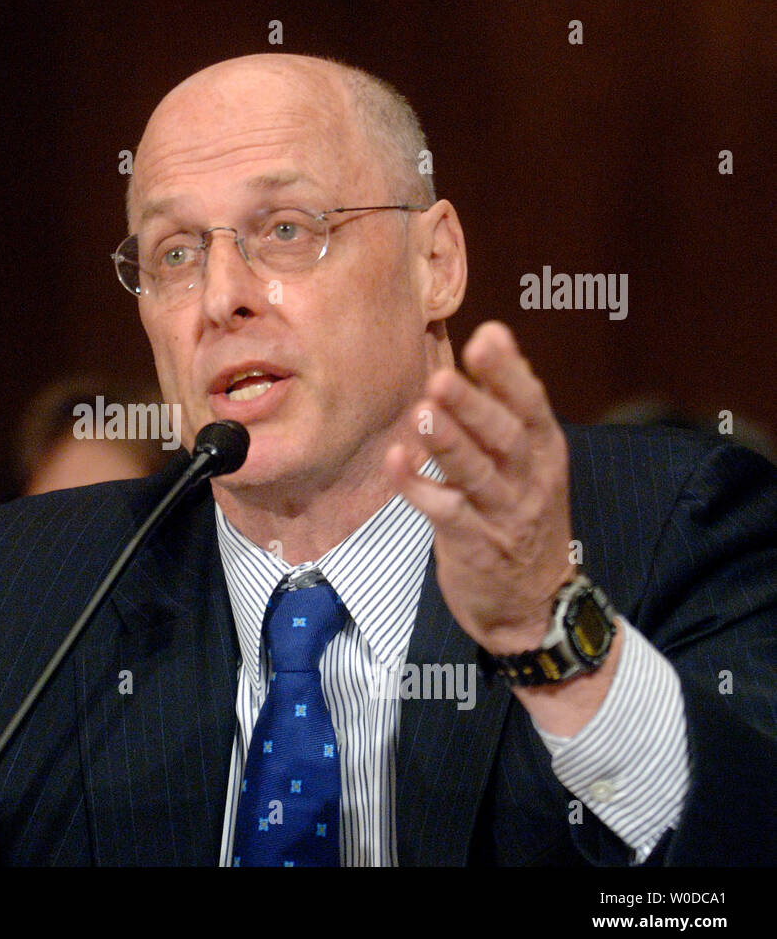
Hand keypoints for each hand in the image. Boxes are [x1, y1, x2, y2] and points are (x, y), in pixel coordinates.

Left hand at [383, 321, 575, 654]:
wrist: (532, 602)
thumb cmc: (520, 516)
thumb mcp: (528, 460)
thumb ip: (509, 404)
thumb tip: (493, 336)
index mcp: (542, 451)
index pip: (531, 404)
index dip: (509, 371)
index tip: (488, 336)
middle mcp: (528, 479)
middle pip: (504, 437)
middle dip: (475, 405)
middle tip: (442, 376)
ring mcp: (502, 514)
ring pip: (476, 474)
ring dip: (447, 443)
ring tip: (422, 414)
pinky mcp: (474, 545)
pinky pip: (444, 512)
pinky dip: (419, 486)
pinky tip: (396, 461)